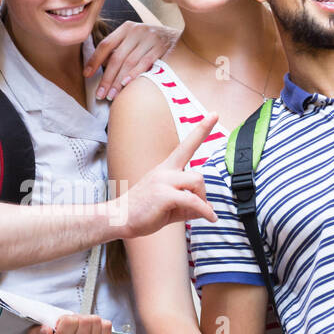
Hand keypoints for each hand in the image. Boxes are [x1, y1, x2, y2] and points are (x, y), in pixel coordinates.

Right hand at [24, 313, 112, 333]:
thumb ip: (38, 333)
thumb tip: (46, 330)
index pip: (70, 322)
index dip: (65, 318)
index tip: (60, 325)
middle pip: (86, 322)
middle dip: (78, 318)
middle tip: (72, 325)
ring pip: (97, 323)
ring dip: (89, 321)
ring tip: (79, 328)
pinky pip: (107, 328)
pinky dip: (101, 324)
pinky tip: (91, 329)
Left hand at [85, 22, 180, 100]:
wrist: (184, 40)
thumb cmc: (154, 44)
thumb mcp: (136, 41)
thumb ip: (121, 50)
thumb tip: (99, 71)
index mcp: (126, 28)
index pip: (106, 45)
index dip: (94, 61)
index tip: (86, 75)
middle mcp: (137, 30)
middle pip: (116, 57)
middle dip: (106, 78)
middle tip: (100, 94)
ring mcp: (150, 37)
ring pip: (129, 62)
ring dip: (118, 81)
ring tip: (111, 95)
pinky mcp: (161, 47)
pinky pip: (145, 63)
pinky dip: (134, 74)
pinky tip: (126, 85)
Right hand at [113, 113, 217, 236]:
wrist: (118, 218)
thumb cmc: (141, 211)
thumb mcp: (169, 204)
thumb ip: (188, 204)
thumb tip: (206, 209)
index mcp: (165, 169)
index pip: (187, 145)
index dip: (202, 129)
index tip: (214, 114)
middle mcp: (165, 171)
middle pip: (198, 174)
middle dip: (203, 194)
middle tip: (201, 208)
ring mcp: (163, 181)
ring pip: (197, 182)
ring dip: (203, 201)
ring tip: (199, 213)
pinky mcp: (164, 195)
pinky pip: (193, 200)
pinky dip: (204, 211)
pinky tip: (210, 218)